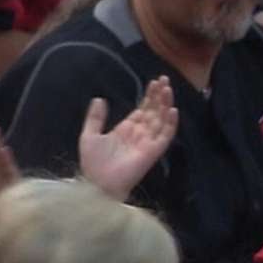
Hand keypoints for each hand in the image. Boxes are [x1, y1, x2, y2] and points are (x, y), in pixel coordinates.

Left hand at [79, 76, 177, 201]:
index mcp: (127, 129)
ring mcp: (148, 142)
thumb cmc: (93, 163)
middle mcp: (140, 133)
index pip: (143, 109)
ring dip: (165, 104)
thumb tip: (99, 99)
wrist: (97, 183)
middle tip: (164, 79)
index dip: (149, 96)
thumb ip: (95, 118)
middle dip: (160, 95)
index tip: (154, 82)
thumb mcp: (90, 135)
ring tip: (167, 89)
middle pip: (154, 111)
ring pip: (161, 119)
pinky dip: (170, 123)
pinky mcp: (153, 151)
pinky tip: (172, 110)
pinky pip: (165, 136)